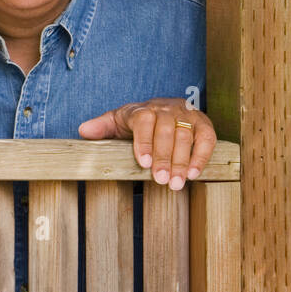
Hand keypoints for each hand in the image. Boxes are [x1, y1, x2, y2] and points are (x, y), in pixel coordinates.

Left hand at [77, 98, 215, 189]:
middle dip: (164, 158)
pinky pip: (207, 139)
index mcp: (143, 109)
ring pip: (186, 137)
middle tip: (162, 180)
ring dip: (182, 162)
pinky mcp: (203, 123)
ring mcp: (186, 115)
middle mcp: (166, 109)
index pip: (144, 121)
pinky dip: (201, 156)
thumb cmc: (137, 121)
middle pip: (166, 131)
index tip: (144, 163)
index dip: (144, 142)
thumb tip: (84, 131)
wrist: (163, 108)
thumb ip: (102, 127)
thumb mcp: (116, 122)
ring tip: (177, 183)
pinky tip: (194, 174)